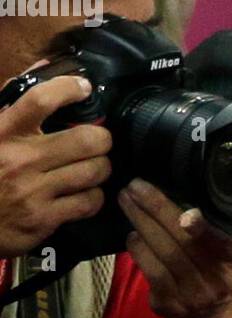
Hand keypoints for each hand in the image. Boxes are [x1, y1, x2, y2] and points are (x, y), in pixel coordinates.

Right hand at [0, 73, 111, 257]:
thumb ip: (15, 100)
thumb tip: (44, 66)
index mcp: (3, 130)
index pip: (40, 99)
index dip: (69, 88)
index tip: (84, 87)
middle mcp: (20, 158)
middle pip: (86, 140)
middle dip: (102, 139)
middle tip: (99, 142)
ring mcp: (34, 189)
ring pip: (94, 171)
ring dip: (102, 168)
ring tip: (95, 167)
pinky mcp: (45, 217)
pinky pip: (89, 202)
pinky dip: (95, 196)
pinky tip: (87, 193)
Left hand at [118, 179, 231, 317]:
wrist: (209, 313)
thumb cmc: (218, 265)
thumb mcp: (231, 246)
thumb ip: (219, 223)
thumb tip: (185, 182)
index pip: (230, 243)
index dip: (208, 231)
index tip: (187, 217)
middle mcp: (221, 280)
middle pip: (185, 241)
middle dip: (156, 209)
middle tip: (135, 186)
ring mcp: (194, 295)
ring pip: (163, 251)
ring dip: (140, 221)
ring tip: (127, 200)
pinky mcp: (170, 304)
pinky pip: (149, 267)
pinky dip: (138, 246)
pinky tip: (134, 235)